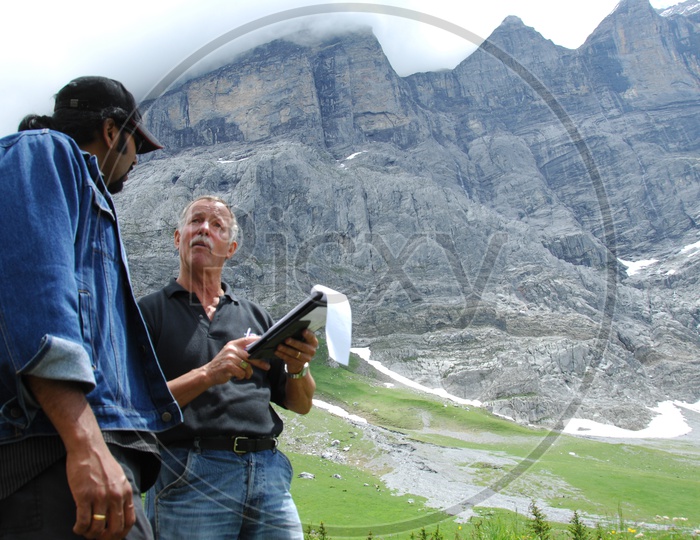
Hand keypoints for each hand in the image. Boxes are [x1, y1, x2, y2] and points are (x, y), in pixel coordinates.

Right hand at [25, 377, 134, 539]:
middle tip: (97, 538)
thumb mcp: (119, 478)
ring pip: (97, 529)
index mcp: (125, 492)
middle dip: (105, 539)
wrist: (88, 448)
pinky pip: (83, 522)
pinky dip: (79, 529)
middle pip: (114, 529)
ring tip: (85, 532)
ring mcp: (100, 497)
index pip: (129, 521)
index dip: (120, 534)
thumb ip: (121, 494)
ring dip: (90, 535)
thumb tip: (120, 513)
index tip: (111, 537)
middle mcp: (115, 496)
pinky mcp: (83, 496)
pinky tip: (77, 528)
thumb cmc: (102, 463)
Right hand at [202, 336, 268, 383]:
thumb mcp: (231, 354)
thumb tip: (258, 351)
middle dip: (260, 362)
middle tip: (267, 366)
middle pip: (251, 355)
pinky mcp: (228, 366)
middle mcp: (231, 349)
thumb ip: (242, 351)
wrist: (209, 373)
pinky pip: (242, 372)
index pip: (248, 340)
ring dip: (248, 373)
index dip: (258, 341)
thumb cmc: (223, 364)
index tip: (266, 345)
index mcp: (233, 344)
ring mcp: (229, 357)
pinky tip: (237, 376)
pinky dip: (241, 376)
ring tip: (245, 375)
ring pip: (247, 366)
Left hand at [276, 328, 317, 374]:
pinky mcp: (300, 364)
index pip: (311, 337)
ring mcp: (307, 358)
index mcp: (313, 342)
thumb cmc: (298, 345)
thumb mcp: (301, 340)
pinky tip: (277, 352)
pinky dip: (282, 355)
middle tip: (286, 340)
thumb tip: (289, 329)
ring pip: (295, 354)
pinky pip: (290, 359)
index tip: (303, 331)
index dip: (308, 334)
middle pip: (302, 346)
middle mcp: (312, 350)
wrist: (299, 360)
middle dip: (294, 343)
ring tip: (279, 346)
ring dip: (286, 349)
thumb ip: (298, 335)